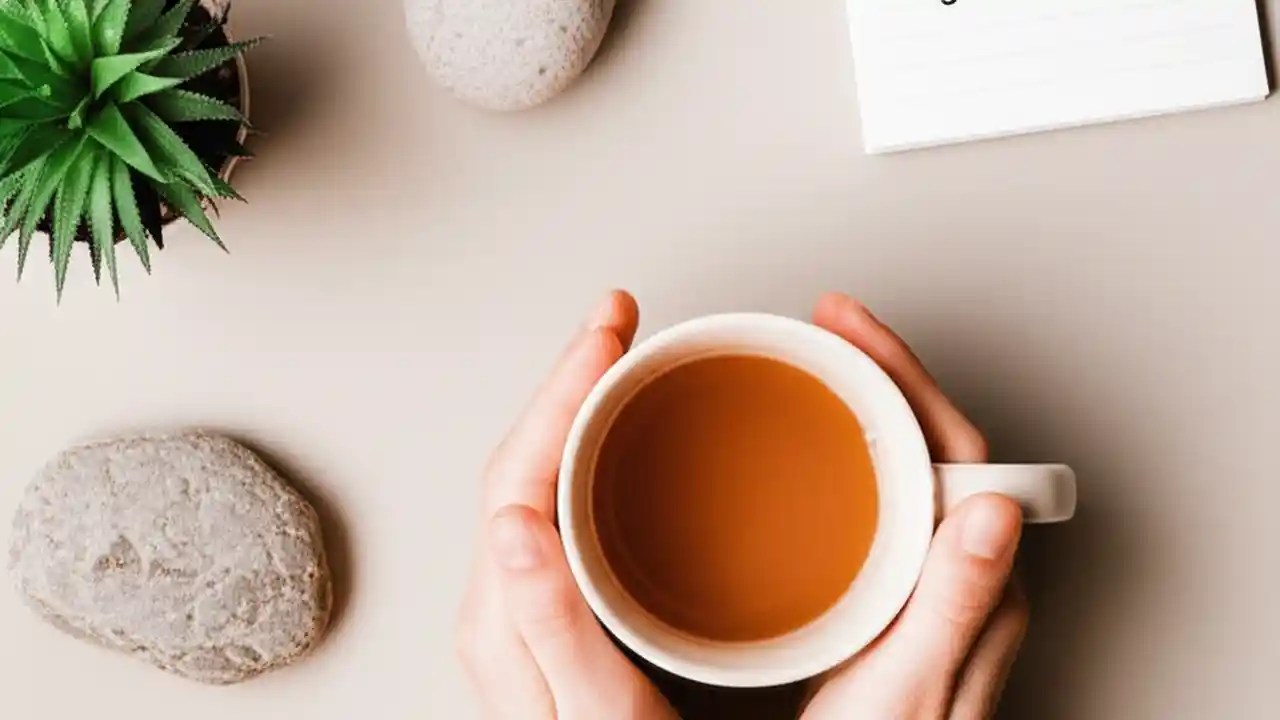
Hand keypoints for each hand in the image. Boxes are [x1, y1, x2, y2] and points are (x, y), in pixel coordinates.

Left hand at [456, 291, 677, 719]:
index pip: (522, 471)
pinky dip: (583, 451)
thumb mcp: (590, 706)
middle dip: (570, 376)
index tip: (610, 327)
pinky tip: (614, 436)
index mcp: (504, 612)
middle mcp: (500, 600)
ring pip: (539, 475)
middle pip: (525, 457)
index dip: (564, 388)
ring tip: (618, 353)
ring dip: (574, 404)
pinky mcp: (549, 609)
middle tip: (619, 317)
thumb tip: (515, 523)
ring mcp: (520, 603)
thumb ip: (551, 625)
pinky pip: (557, 505)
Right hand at [801, 293, 1026, 719]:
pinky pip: (875, 498)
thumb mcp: (911, 685)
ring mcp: (919, 576)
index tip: (848, 328)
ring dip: (865, 403)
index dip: (904, 376)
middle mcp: (954, 569)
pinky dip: (844, 453)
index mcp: (973, 579)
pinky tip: (807, 450)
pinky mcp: (885, 590)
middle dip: (880, 370)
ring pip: (904, 462)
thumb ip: (955, 605)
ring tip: (818, 361)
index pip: (956, 449)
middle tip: (824, 324)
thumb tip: (992, 507)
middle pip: (931, 440)